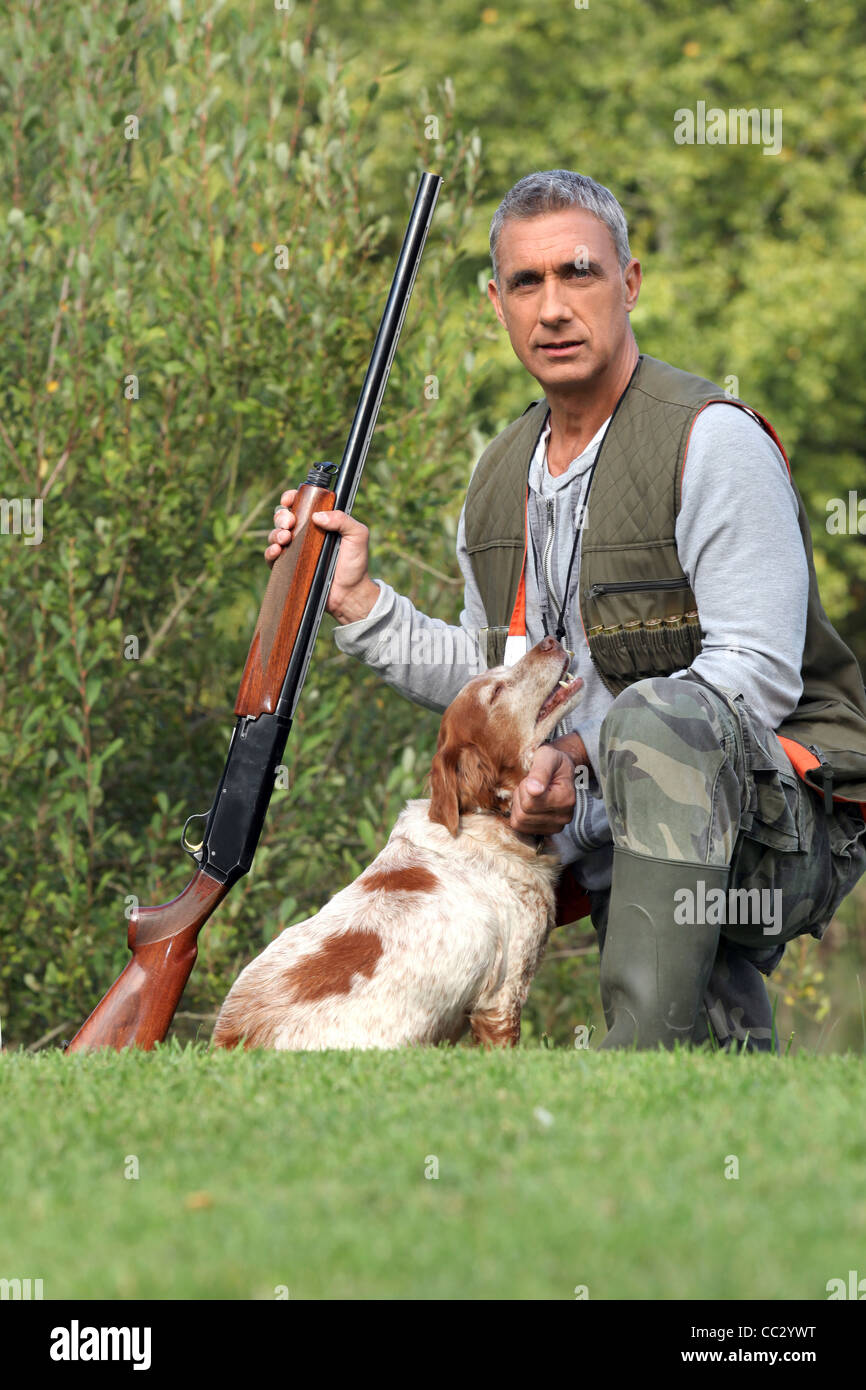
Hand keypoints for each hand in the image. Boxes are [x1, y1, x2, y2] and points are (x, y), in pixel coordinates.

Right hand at [265, 487, 378, 623]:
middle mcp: (305, 534)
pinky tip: (277, 550)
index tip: (289, 499)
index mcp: (319, 522)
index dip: (291, 498)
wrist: (350, 594)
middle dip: (281, 516)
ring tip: (285, 538)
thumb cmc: (355, 564)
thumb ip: (343, 520)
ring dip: (275, 533)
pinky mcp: (289, 568)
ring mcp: (295, 551)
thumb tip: (316, 516)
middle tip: (290, 523)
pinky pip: (272, 558)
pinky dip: (270, 552)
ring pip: (275, 535)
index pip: (300, 504)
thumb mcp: (357, 536)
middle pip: (283, 517)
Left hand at [509, 733, 590, 836]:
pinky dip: (519, 814)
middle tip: (530, 784)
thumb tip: (533, 790)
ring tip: (530, 793)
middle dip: (520, 797)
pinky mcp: (547, 831)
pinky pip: (521, 828)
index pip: (529, 803)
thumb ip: (540, 772)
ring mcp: (556, 827)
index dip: (524, 788)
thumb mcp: (546, 757)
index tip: (533, 777)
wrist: (561, 770)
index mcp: (566, 798)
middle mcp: (564, 817)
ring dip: (519, 805)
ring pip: (520, 822)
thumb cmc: (553, 761)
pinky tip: (529, 803)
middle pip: (523, 815)